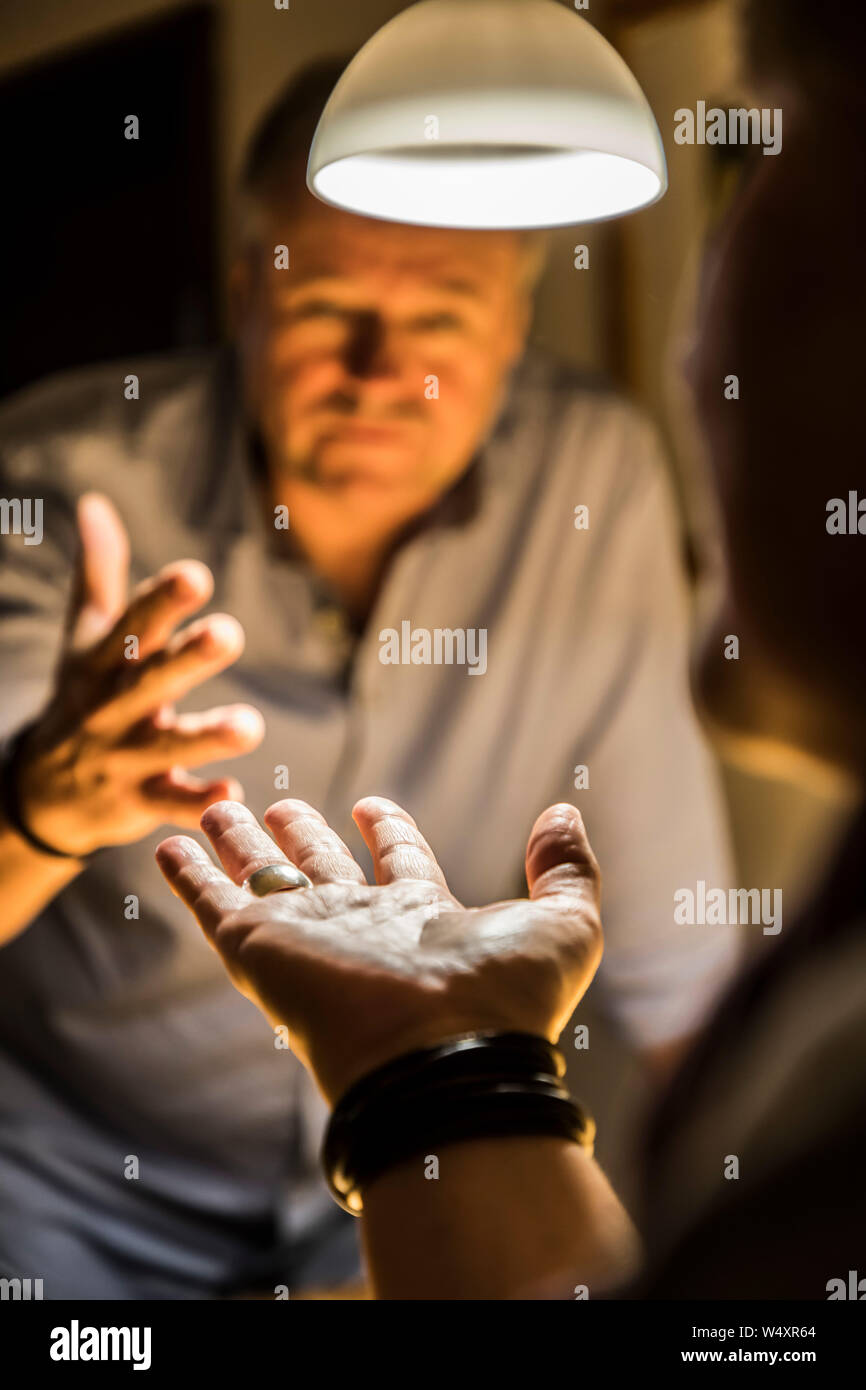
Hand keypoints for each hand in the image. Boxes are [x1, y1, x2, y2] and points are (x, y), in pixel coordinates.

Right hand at [16, 492, 263, 856]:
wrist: (40, 789)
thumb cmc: (82, 696)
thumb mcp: (84, 637)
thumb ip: (100, 574)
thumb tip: (95, 503)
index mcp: (107, 660)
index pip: (135, 623)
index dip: (163, 600)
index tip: (196, 575)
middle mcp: (115, 705)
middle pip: (152, 679)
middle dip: (189, 658)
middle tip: (230, 634)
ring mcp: (125, 755)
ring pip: (167, 746)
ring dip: (207, 737)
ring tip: (250, 726)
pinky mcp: (138, 802)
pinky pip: (170, 803)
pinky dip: (198, 802)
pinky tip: (233, 795)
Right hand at [155, 796, 602, 1104]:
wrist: (442, 1058)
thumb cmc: (506, 1001)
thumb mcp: (565, 924)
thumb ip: (567, 868)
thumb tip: (565, 812)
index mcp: (423, 917)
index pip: (398, 861)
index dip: (385, 828)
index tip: (370, 804)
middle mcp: (360, 926)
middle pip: (321, 868)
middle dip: (300, 834)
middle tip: (277, 803)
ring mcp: (306, 936)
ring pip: (264, 876)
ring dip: (240, 842)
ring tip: (217, 806)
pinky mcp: (258, 948)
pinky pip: (216, 901)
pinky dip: (190, 875)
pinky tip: (169, 847)